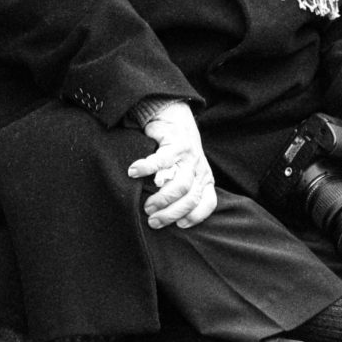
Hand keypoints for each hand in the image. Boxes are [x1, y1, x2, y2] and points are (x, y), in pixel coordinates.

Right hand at [127, 102, 217, 229]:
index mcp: (205, 178)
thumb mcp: (188, 171)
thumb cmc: (177, 151)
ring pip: (180, 185)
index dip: (195, 217)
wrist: (174, 115)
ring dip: (162, 199)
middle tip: (153, 219)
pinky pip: (162, 160)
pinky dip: (146, 168)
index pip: (208, 202)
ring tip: (146, 205)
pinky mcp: (176, 142)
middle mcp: (200, 168)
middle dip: (171, 213)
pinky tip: (133, 172)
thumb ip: (184, 190)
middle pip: (190, 198)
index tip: (180, 225)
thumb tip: (167, 216)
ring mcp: (190, 156)